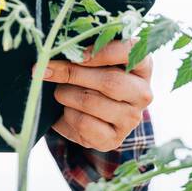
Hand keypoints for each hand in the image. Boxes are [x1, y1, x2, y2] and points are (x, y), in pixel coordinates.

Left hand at [36, 38, 152, 150]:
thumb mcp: (92, 61)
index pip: (131, 52)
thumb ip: (83, 52)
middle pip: (109, 82)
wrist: (87, 114)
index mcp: (142, 67)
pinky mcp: (114, 139)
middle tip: (48, 69)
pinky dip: (67, 115)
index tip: (77, 53)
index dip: (102, 52)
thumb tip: (53, 50)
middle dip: (73, 73)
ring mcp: (131, 119)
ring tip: (59, 91)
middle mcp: (142, 93)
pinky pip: (84, 123)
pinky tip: (68, 111)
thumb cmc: (90, 78)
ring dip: (65, 94)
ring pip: (91, 102)